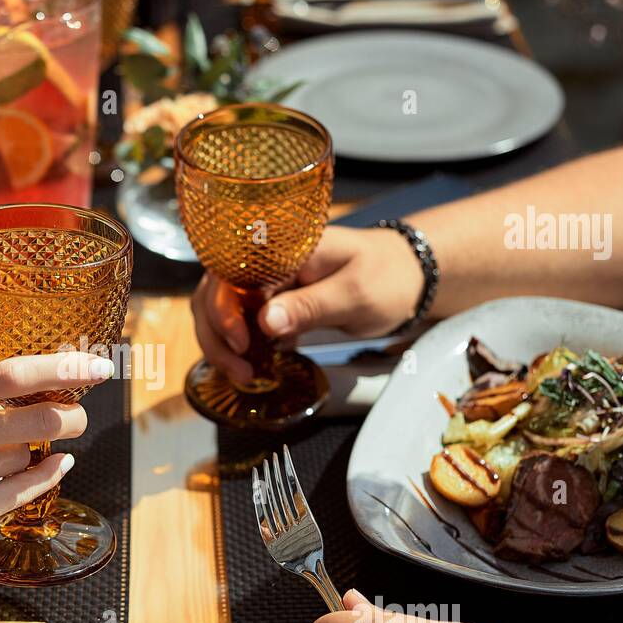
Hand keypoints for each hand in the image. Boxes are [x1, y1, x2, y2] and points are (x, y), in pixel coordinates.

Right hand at [0, 335, 115, 566]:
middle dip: (73, 415)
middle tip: (78, 411)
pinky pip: (26, 491)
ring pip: (29, 455)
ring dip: (36, 448)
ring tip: (18, 444)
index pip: (13, 374)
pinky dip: (47, 476)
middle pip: (39, 421)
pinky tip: (54, 466)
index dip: (62, 367)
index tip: (96, 364)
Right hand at [191, 226, 421, 384]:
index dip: (226, 311)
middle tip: (241, 371)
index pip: (231, 274)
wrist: (408, 277)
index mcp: (283, 248)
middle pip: (215, 293)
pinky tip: (250, 368)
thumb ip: (311, 305)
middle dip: (216, 335)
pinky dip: (237, 347)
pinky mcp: (272, 303)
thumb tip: (266, 322)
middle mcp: (266, 262)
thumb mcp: (356, 293)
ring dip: (221, 344)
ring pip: (220, 310)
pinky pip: (239, 322)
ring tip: (243, 374)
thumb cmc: (388, 276)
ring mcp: (266, 283)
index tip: (243, 344)